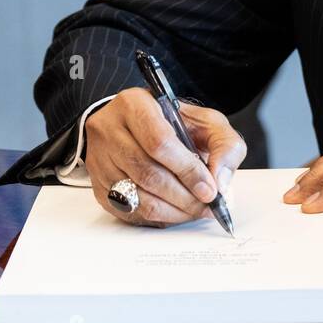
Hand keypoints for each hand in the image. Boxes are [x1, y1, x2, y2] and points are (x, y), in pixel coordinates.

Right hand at [85, 87, 246, 225]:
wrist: (139, 126)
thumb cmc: (174, 123)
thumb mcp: (207, 121)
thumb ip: (224, 145)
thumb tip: (220, 182)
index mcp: (134, 105)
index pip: (159, 142)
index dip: (187, 170)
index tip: (209, 189)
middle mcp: (109, 130)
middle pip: (147, 172)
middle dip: (183, 196)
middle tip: (206, 206)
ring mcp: (99, 160)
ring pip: (136, 196)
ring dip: (172, 211)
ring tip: (195, 211)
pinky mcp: (98, 185)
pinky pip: (126, 211)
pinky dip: (156, 218)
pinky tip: (175, 213)